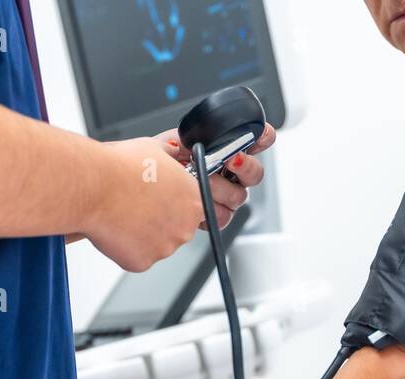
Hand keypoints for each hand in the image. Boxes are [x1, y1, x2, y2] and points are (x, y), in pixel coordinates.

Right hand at [82, 125, 275, 272]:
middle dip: (163, 221)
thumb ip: (173, 158)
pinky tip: (117, 228)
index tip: (171, 205)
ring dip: (146, 234)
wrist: (93, 187)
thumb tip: (175, 154)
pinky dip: (129, 248)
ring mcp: (165, 247)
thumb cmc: (119, 167)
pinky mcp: (143, 262)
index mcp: (194, 198)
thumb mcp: (156, 149)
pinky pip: (140, 257)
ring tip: (125, 214)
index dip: (184, 207)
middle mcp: (185, 226)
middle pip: (179, 229)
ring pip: (159, 244)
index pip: (203, 210)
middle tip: (141, 207)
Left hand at [160, 123, 275, 229]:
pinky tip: (194, 201)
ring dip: (218, 188)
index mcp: (225, 149)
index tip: (259, 137)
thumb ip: (194, 136)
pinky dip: (208, 208)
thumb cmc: (155, 164)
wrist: (141, 189)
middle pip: (255, 173)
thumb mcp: (172, 141)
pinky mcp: (215, 216)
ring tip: (198, 183)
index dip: (262, 138)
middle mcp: (230, 173)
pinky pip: (223, 216)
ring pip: (239, 196)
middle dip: (244, 166)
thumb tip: (207, 139)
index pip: (257, 140)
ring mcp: (225, 196)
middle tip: (229, 161)